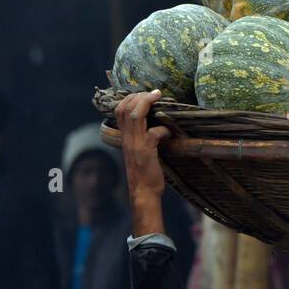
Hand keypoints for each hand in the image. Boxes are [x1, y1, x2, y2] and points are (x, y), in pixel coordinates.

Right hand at [115, 90, 170, 235]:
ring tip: (159, 98)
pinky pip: (153, 132)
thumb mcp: (139, 152)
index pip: (118, 110)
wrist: (143, 194)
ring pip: (135, 115)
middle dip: (139, 95)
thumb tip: (153, 124)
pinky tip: (169, 132)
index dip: (130, 98)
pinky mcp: (146, 152)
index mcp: (124, 137)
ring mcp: (135, 145)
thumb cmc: (144, 174)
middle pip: (125, 108)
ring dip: (147, 102)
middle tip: (154, 93)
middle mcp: (127, 139)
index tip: (144, 94)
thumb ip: (141, 138)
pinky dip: (163, 128)